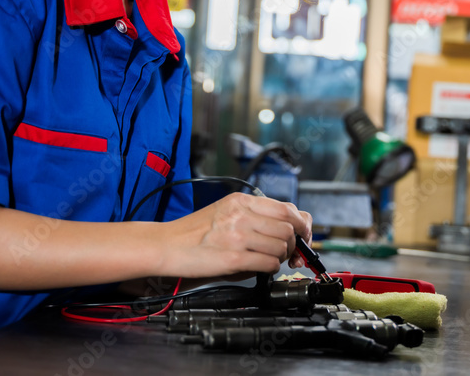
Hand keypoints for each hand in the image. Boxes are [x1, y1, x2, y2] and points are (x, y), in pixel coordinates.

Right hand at [158, 193, 311, 278]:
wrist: (166, 245)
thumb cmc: (194, 231)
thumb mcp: (226, 211)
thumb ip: (254, 215)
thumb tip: (287, 227)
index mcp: (241, 201)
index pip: (287, 208)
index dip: (301, 224)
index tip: (302, 235)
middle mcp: (241, 215)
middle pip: (289, 228)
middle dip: (294, 243)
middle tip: (288, 252)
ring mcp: (238, 236)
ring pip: (281, 246)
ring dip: (280, 257)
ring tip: (267, 259)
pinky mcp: (233, 258)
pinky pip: (268, 263)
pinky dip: (270, 268)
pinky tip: (259, 268)